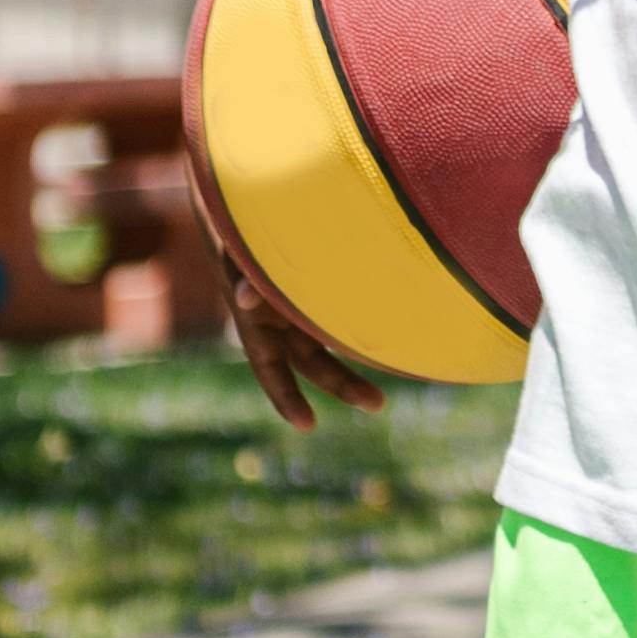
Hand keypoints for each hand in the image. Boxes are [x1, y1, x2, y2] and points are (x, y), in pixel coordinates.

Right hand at [192, 161, 384, 430]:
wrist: (255, 213)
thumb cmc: (245, 236)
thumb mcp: (238, 257)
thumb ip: (244, 278)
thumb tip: (245, 298)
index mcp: (257, 327)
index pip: (271, 372)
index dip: (286, 399)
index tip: (307, 425)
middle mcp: (284, 328)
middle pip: (316, 366)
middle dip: (345, 385)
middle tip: (378, 404)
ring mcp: (306, 315)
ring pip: (337, 347)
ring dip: (362, 362)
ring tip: (396, 378)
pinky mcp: (324, 298)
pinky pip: (347, 319)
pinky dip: (366, 328)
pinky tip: (398, 334)